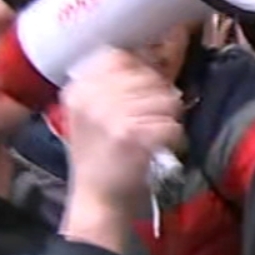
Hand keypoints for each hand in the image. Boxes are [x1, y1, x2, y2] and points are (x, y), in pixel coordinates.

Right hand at [60, 48, 183, 219]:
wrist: (97, 201)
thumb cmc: (98, 158)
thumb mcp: (88, 114)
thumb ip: (109, 83)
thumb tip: (144, 53)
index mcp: (79, 89)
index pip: (119, 56)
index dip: (140, 70)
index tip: (142, 90)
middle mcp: (91, 98)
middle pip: (149, 76)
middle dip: (160, 97)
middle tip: (153, 118)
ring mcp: (112, 115)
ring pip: (166, 99)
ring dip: (169, 118)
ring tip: (156, 134)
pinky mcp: (134, 135)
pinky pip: (172, 124)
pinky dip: (175, 138)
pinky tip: (161, 148)